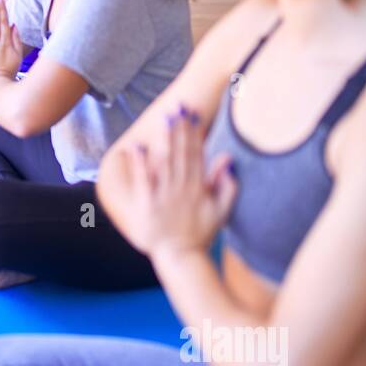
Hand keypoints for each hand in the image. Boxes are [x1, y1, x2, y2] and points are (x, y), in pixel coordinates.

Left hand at [111, 107, 237, 257]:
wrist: (181, 257)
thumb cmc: (200, 235)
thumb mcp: (221, 210)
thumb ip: (227, 185)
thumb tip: (228, 159)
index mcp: (197, 188)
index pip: (196, 155)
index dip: (194, 134)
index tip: (192, 115)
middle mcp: (182, 188)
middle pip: (181, 153)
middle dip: (179, 130)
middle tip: (177, 107)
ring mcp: (164, 196)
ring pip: (165, 162)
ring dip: (165, 139)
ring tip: (164, 119)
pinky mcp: (148, 205)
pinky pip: (144, 181)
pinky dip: (141, 164)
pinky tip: (137, 147)